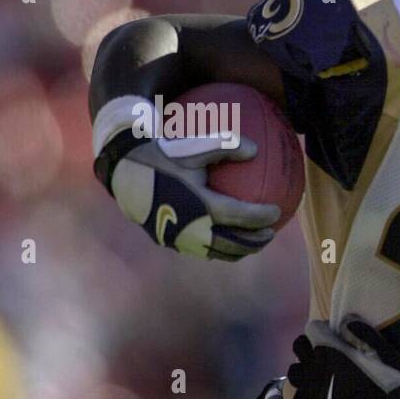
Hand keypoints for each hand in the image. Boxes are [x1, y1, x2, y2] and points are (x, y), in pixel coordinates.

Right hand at [104, 130, 280, 259]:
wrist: (123, 172)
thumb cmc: (162, 155)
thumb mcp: (193, 147)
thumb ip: (225, 146)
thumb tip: (255, 150)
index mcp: (202, 205)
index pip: (242, 217)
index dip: (262, 218)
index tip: (276, 212)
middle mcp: (193, 228)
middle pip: (234, 244)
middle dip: (256, 241)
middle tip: (270, 233)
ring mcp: (180, 238)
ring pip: (218, 252)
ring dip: (238, 250)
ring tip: (252, 242)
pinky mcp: (170, 242)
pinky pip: (200, 250)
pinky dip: (218, 248)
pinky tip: (225, 238)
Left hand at [287, 317, 399, 398]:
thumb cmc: (387, 382)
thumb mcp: (383, 351)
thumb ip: (362, 333)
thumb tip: (346, 320)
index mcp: (330, 350)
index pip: (312, 329)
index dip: (324, 329)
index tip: (335, 335)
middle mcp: (314, 367)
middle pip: (299, 347)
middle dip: (310, 344)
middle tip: (326, 351)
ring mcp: (311, 390)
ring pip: (294, 372)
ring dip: (304, 368)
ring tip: (319, 373)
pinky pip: (298, 397)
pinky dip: (305, 392)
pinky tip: (317, 394)